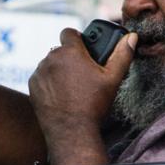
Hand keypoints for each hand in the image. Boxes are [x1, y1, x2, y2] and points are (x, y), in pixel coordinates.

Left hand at [28, 28, 135, 164]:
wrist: (71, 131)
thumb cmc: (93, 105)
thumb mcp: (112, 79)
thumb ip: (122, 55)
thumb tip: (132, 37)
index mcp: (70, 52)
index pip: (69, 32)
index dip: (77, 38)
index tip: (84, 48)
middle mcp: (51, 58)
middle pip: (60, 50)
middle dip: (70, 57)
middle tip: (82, 73)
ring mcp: (40, 73)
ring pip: (50, 64)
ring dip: (58, 69)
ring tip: (71, 86)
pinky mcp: (33, 86)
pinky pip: (41, 77)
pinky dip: (49, 82)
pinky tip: (60, 95)